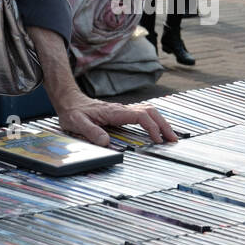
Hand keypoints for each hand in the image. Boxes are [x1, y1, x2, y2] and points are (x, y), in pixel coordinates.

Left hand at [56, 94, 177, 146]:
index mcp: (114, 112)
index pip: (140, 116)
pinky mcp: (124, 113)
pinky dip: (155, 122)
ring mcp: (124, 110)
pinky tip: (159, 131)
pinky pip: (145, 115)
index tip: (157, 140)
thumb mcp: (77, 123)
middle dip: (164, 125)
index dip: (151, 127)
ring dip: (162, 123)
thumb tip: (106, 142)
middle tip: (173, 140)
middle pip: (151, 112)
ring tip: (170, 137)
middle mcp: (122, 109)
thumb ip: (91, 132)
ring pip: (150, 111)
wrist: (71, 102)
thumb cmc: (74, 112)